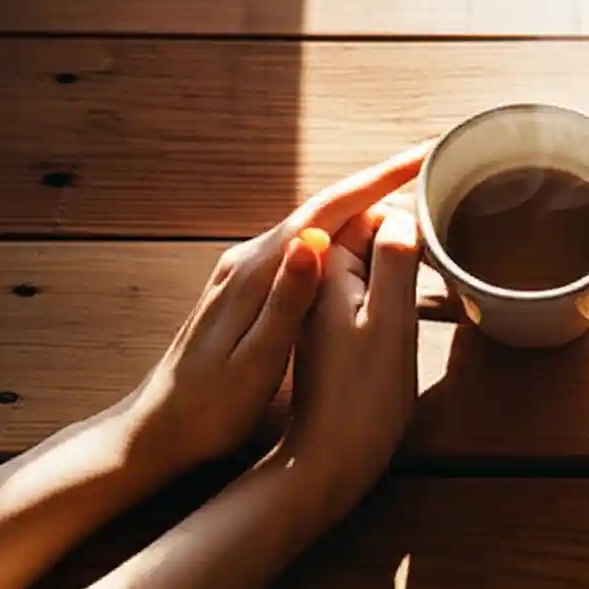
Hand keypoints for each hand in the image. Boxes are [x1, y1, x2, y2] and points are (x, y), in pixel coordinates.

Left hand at [127, 147, 427, 470]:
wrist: (159, 430)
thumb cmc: (209, 409)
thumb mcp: (253, 361)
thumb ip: (285, 300)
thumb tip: (311, 240)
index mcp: (256, 272)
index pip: (327, 210)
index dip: (378, 180)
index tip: (420, 157)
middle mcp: (250, 260)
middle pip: (325, 207)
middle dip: (379, 184)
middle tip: (429, 170)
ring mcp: (248, 271)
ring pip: (317, 225)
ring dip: (363, 205)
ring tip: (410, 195)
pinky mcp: (251, 288)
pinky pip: (306, 246)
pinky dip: (343, 233)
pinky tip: (362, 238)